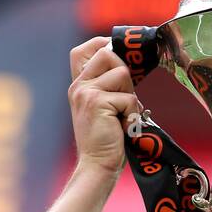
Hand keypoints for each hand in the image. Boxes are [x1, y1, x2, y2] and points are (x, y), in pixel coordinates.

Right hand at [68, 36, 143, 177]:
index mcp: (79, 85)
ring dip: (131, 96)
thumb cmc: (106, 141)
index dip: (104, 44)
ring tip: (123, 116)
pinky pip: (128, 97)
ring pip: (122, 73)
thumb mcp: (104, 109)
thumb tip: (130, 67)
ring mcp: (86, 92)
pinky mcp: (97, 102)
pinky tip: (123, 127)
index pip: (84, 49)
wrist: (97, 166)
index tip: (118, 55)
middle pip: (108, 54)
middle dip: (125, 75)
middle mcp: (79, 85)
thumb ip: (110, 88)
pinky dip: (132, 114)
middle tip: (124, 102)